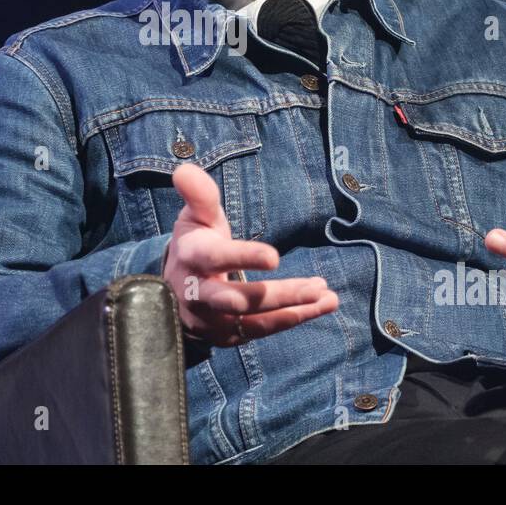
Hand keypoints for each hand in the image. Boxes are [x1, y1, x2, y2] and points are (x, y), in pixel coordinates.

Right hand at [163, 162, 337, 345]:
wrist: (175, 287)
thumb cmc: (195, 242)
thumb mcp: (195, 216)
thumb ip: (198, 194)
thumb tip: (186, 169)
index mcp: (193, 257)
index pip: (218, 259)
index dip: (245, 258)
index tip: (275, 257)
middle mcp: (199, 294)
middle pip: (241, 299)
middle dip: (280, 295)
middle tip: (317, 287)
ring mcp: (212, 320)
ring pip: (256, 320)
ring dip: (295, 310)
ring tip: (329, 298)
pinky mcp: (226, 335)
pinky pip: (260, 331)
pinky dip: (290, 320)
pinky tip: (318, 307)